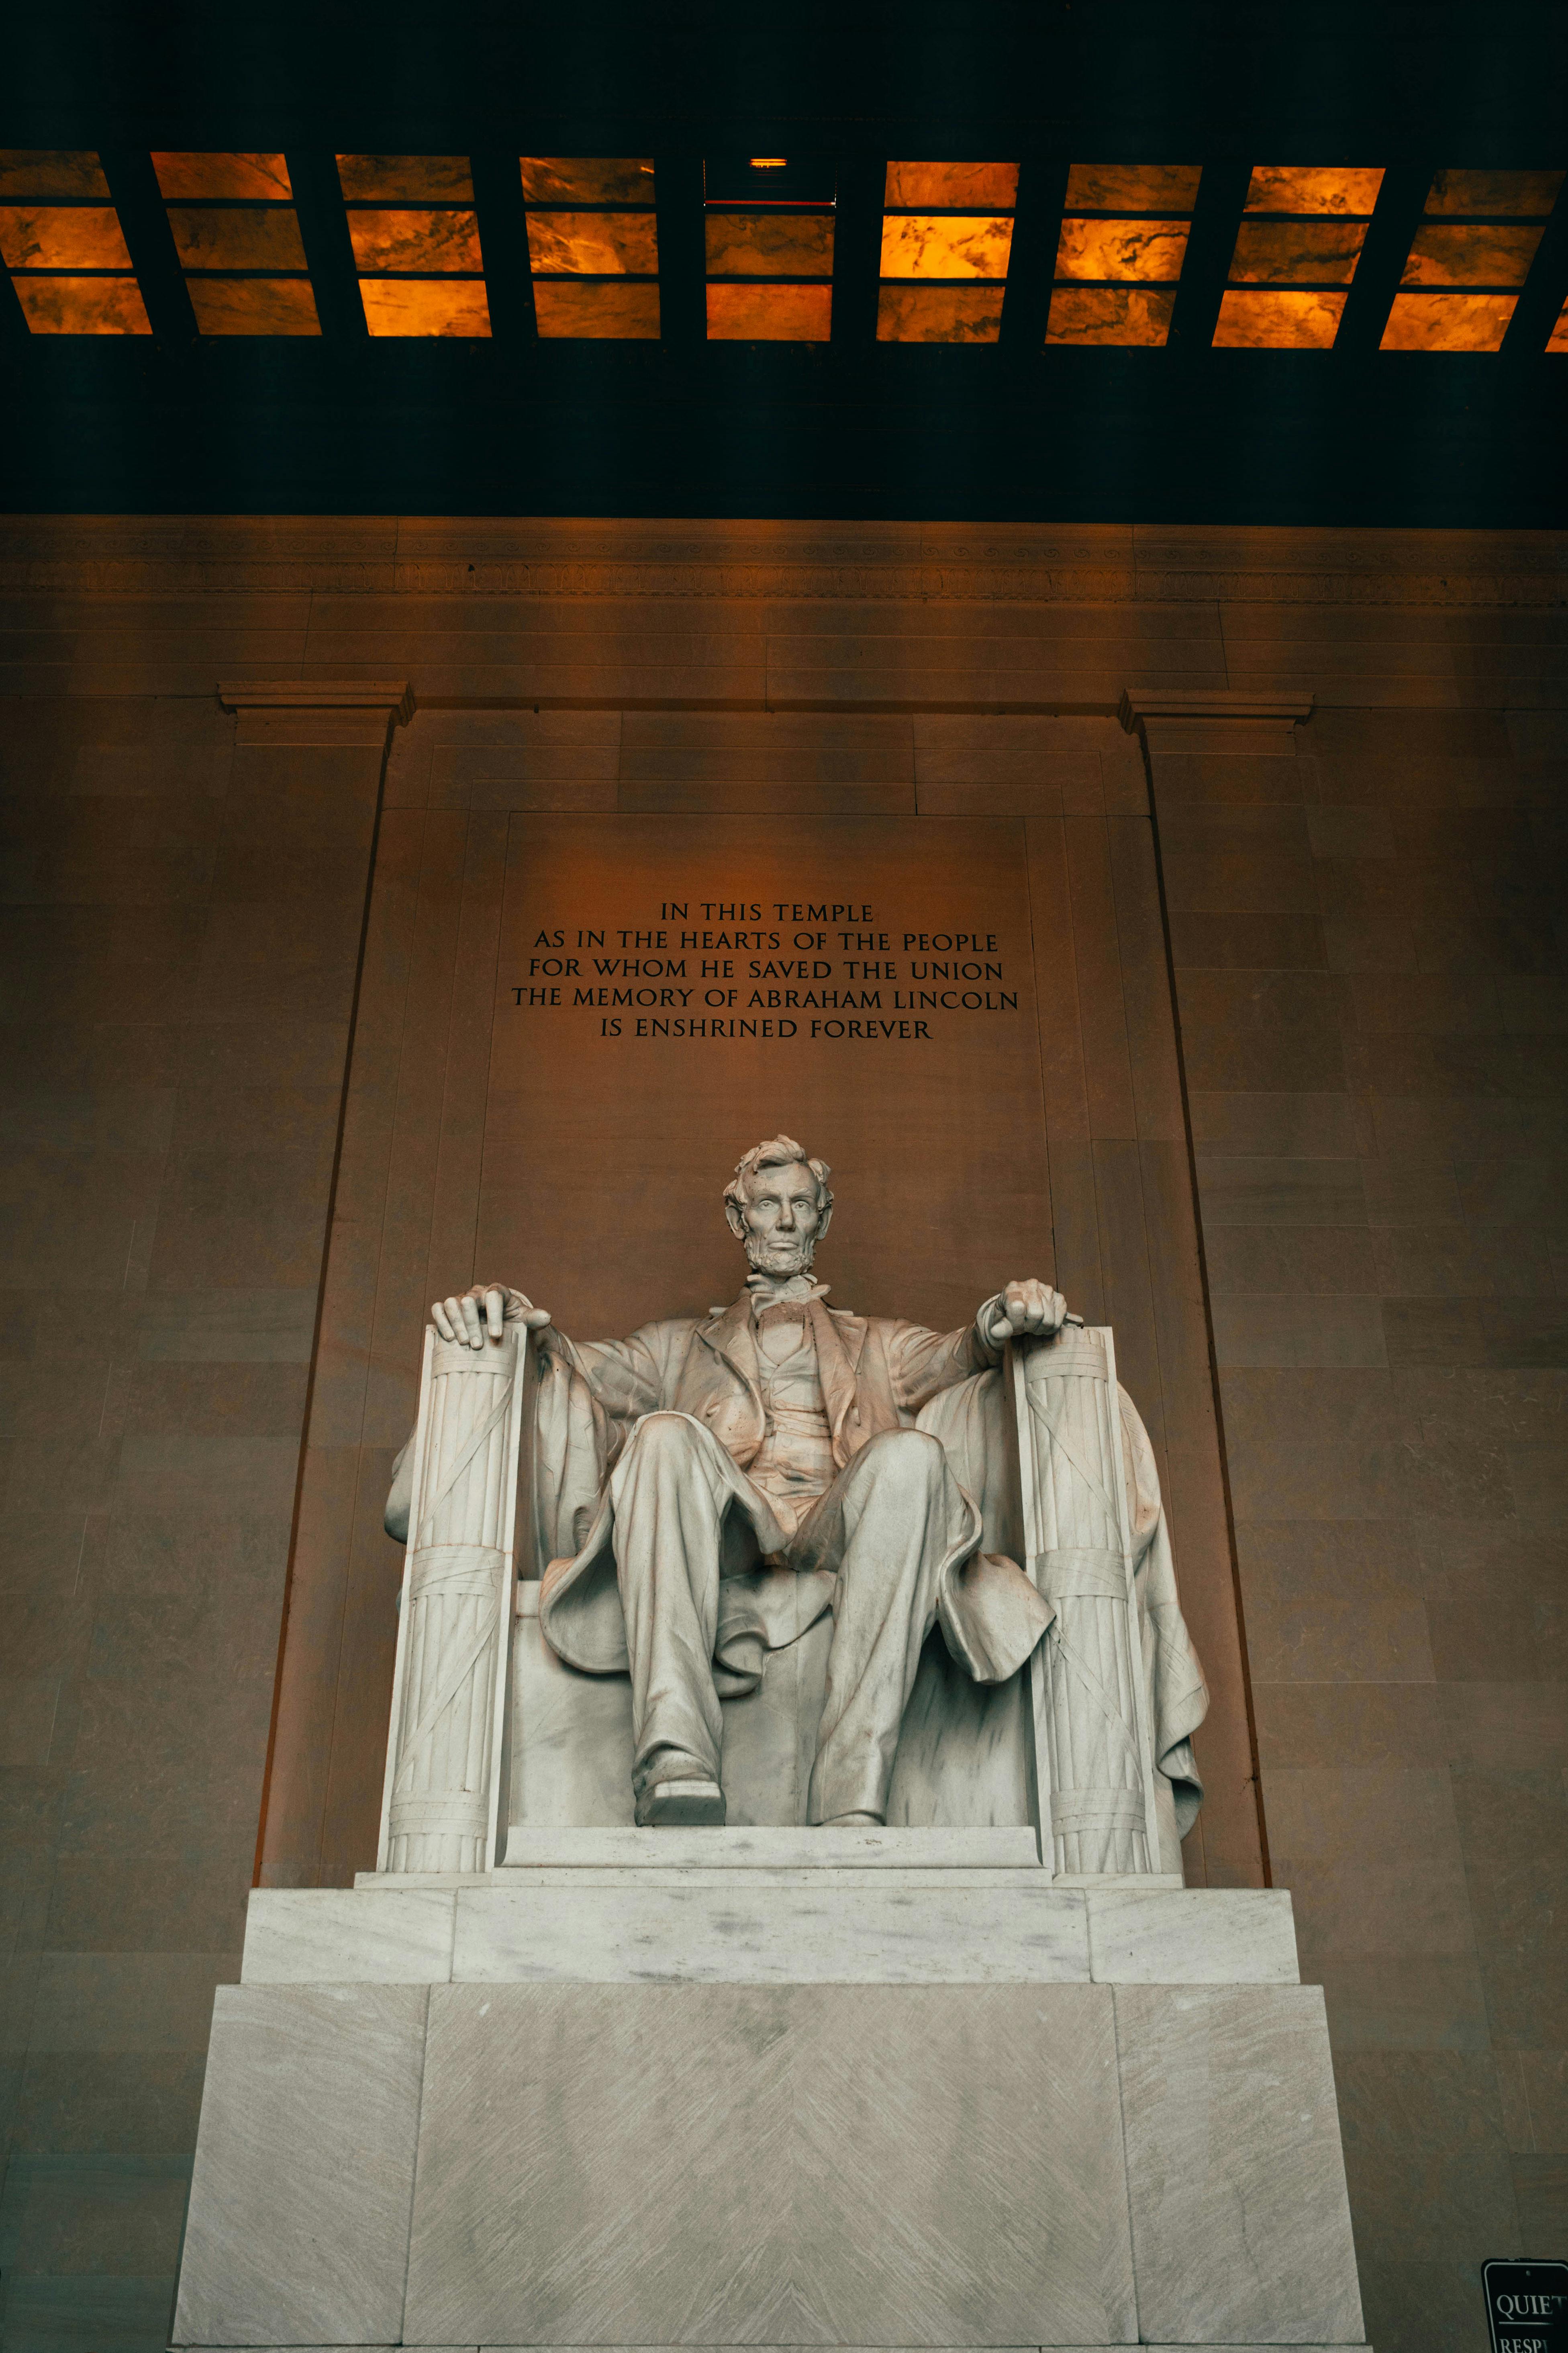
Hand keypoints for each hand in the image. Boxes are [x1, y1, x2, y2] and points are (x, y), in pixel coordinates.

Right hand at [432, 1283, 551, 1348]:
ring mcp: (461, 1299)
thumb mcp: (525, 1320)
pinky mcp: (449, 1309)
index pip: (493, 1296)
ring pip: (452, 1303)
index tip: (496, 1336)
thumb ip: (534, 1318)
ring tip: (464, 1343)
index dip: (494, 1315)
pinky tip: (449, 1337)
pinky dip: (442, 1321)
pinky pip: (439, 1308)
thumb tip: (547, 1317)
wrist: (500, 1325)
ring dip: (457, 1323)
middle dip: (472, 1324)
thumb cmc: (513, 1322)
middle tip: (478, 1346)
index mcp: (497, 1292)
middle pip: (469, 1301)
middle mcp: (477, 1293)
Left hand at [982, 1279, 1075, 1345]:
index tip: (1014, 1323)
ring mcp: (1047, 1290)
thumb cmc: (1009, 1315)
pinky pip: (1058, 1321)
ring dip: (1040, 1328)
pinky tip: (1042, 1322)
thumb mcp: (1000, 1321)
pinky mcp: (1059, 1298)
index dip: (1016, 1322)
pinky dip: (1050, 1328)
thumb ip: (999, 1327)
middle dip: (1029, 1326)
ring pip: (1048, 1320)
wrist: (1019, 1308)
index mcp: (1013, 1288)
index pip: (1017, 1307)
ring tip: (1033, 1324)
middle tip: (1025, 1325)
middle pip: (1036, 1315)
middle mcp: (1031, 1285)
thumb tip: (995, 1332)